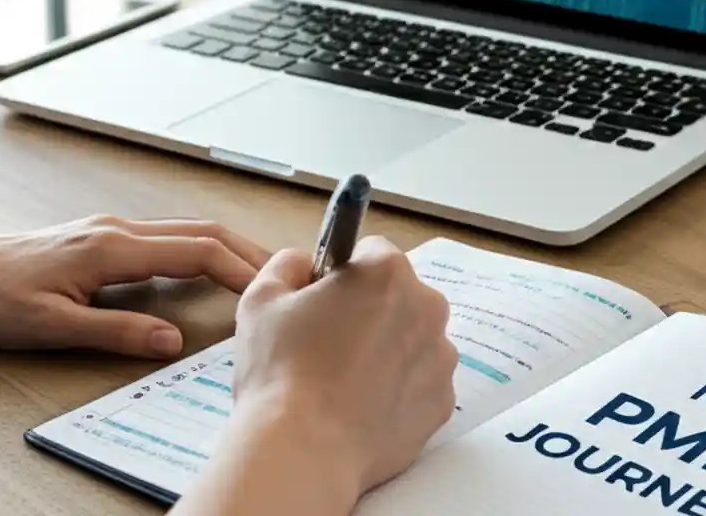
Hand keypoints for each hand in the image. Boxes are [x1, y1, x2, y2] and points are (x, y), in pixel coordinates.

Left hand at [0, 215, 269, 358]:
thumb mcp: (52, 327)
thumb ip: (116, 333)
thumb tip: (172, 341)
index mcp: (112, 247)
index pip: (196, 250)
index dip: (239, 269)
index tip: (270, 288)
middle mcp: (117, 230)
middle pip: (202, 231)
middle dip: (247, 252)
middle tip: (284, 275)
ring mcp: (110, 230)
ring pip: (186, 229)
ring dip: (226, 248)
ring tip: (257, 273)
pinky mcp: (102, 238)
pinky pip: (167, 237)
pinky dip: (200, 249)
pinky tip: (206, 269)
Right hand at [172, 237, 457, 515]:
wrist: (303, 452)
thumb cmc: (280, 371)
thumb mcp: (261, 299)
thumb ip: (288, 264)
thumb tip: (306, 264)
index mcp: (387, 272)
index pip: (371, 253)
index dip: (342, 275)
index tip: (322, 302)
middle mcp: (427, 307)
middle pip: (399, 296)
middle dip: (370, 312)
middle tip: (329, 346)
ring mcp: (441, 358)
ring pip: (413, 340)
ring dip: (388, 351)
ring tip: (344, 383)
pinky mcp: (443, 402)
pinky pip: (420, 384)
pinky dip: (398, 391)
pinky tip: (363, 408)